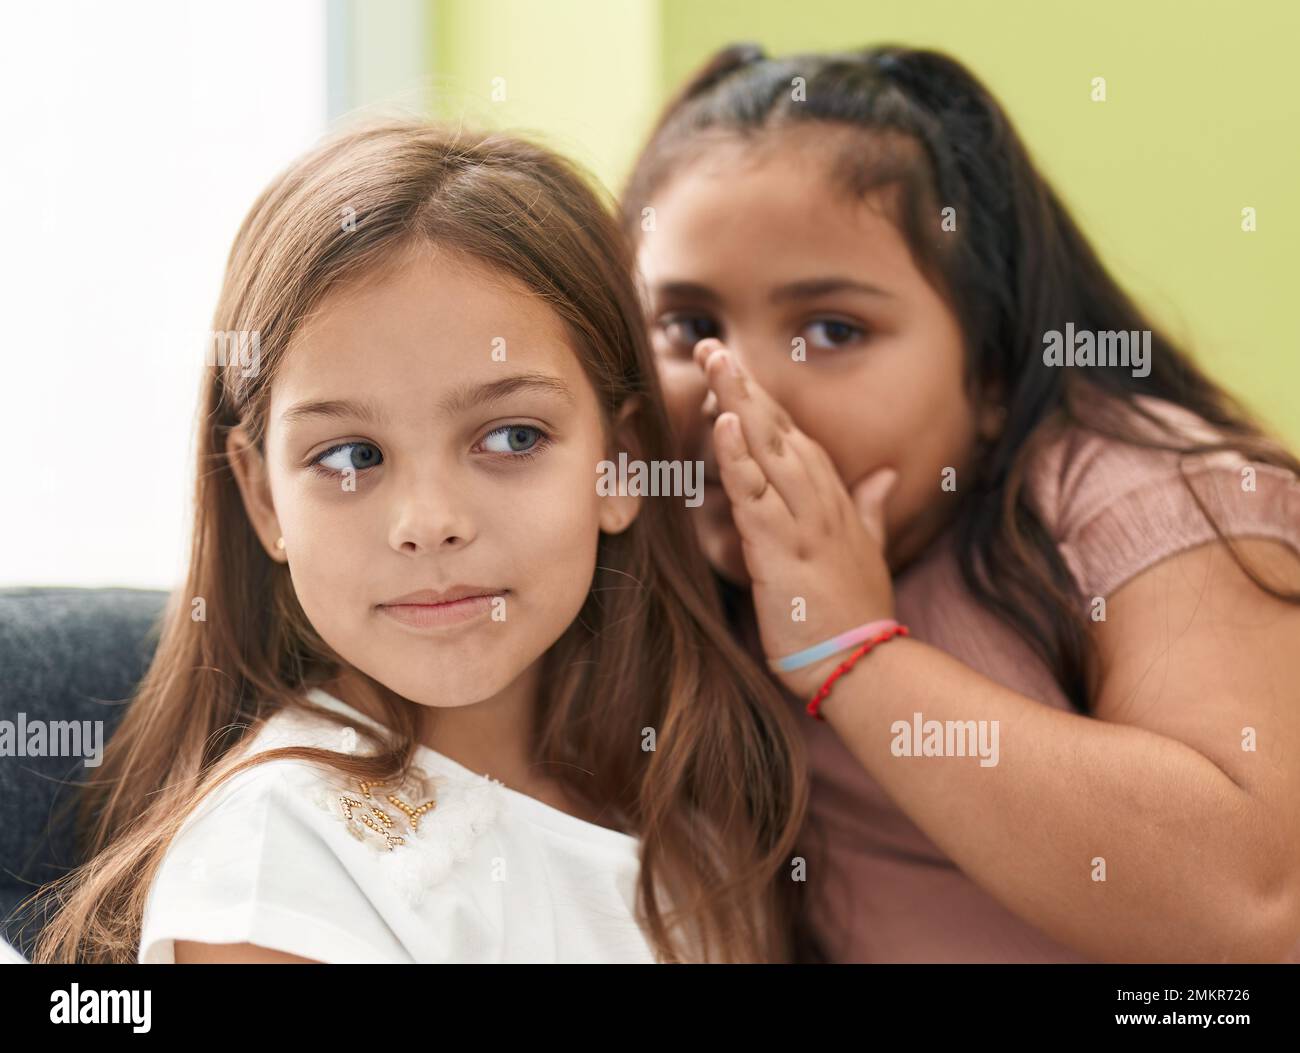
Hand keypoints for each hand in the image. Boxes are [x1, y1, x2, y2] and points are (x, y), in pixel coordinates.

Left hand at [694, 338, 899, 697]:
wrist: (862, 664)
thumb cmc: (856, 615)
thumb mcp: (868, 552)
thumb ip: (869, 508)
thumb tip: (879, 476)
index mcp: (833, 502)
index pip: (794, 439)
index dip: (765, 403)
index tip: (738, 370)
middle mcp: (819, 502)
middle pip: (778, 431)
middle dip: (745, 386)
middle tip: (712, 346)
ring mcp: (802, 522)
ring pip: (766, 450)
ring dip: (737, 403)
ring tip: (713, 362)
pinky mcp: (783, 548)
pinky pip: (756, 494)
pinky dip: (739, 457)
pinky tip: (723, 424)